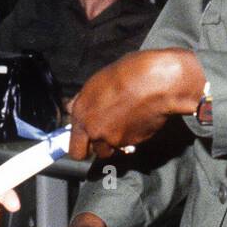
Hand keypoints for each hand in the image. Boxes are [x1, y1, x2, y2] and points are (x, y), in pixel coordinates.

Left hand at [68, 48, 204, 159]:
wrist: (156, 82)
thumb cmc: (130, 73)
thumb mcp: (98, 80)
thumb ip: (85, 99)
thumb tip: (74, 106)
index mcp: (81, 111)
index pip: (70, 139)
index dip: (78, 139)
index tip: (85, 136)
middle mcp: (93, 129)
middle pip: (81, 154)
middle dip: (89, 148)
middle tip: (100, 138)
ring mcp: (112, 139)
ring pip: (107, 150)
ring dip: (113, 142)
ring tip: (124, 123)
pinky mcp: (132, 143)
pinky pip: (128, 145)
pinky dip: (131, 137)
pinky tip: (138, 120)